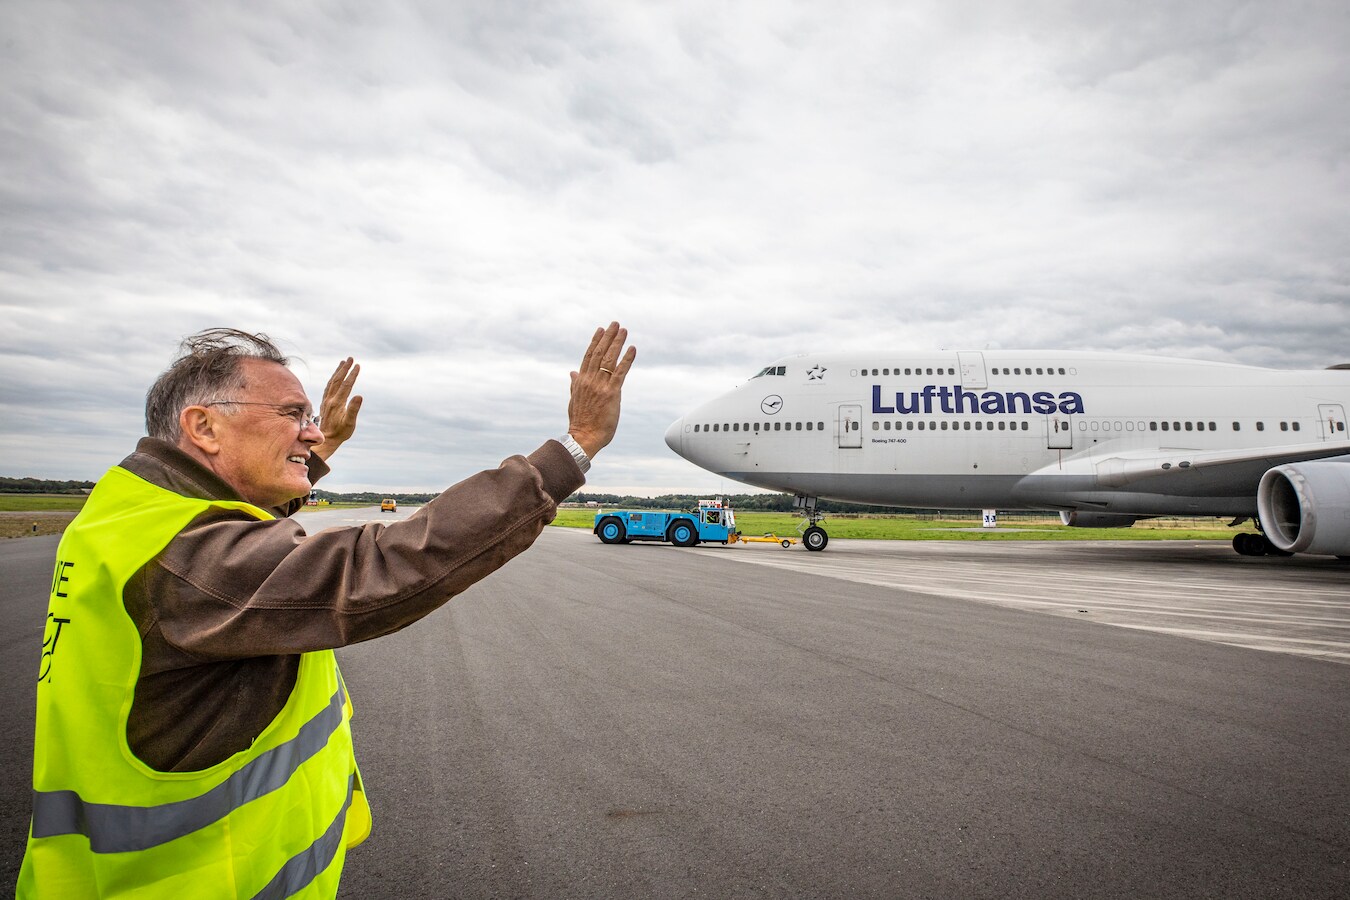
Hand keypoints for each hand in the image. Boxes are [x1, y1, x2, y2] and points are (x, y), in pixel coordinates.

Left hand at [313, 357, 362, 460]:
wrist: (325, 440)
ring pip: (332, 382)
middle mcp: (330, 399)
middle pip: (338, 380)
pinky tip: (335, 377)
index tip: (358, 366)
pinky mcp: (325, 402)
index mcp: (337, 403)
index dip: (352, 375)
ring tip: (343, 362)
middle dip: (344, 368)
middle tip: (351, 358)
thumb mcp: (350, 423)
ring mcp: (326, 400)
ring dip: (338, 371)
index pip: (346, 385)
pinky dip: (333, 379)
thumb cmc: (340, 433)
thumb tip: (359, 395)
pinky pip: (329, 387)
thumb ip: (353, 409)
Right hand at [568, 322, 635, 458]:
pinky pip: (620, 372)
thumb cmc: (580, 422)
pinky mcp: (612, 394)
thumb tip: (572, 373)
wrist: (584, 437)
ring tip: (624, 331)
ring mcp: (600, 386)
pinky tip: (633, 349)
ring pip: (609, 359)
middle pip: (599, 353)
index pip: (588, 357)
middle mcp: (590, 381)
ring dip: (617, 343)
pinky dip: (627, 359)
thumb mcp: (574, 400)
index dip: (595, 342)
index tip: (600, 330)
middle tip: (615, 324)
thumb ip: (575, 385)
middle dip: (608, 337)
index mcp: (581, 382)